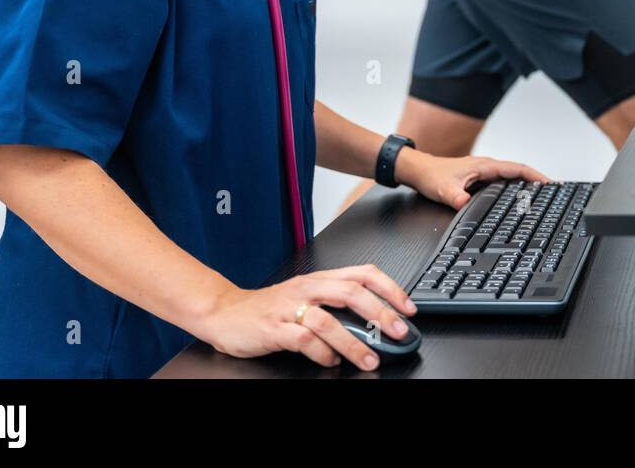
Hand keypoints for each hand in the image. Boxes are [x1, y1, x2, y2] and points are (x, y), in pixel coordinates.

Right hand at [197, 265, 416, 370]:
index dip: (390, 288)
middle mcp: (307, 288)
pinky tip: (330, 362)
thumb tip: (377, 322)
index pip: (363, 273)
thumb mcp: (307, 298)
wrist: (225, 312)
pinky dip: (322, 353)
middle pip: (351, 293)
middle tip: (398, 332)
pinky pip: (303, 340)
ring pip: (329, 320)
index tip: (408, 307)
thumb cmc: (270, 307)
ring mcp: (289, 307)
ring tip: (369, 359)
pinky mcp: (273, 328)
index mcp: (319, 278)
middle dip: (380, 313)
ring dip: (354, 342)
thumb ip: (337, 305)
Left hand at [398, 150, 550, 208]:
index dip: (535, 176)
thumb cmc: (431, 175)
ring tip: (541, 197)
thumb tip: (465, 203)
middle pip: (518, 172)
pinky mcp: (478, 179)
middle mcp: (486, 167)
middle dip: (536, 181)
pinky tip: (516, 199)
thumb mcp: (443, 189)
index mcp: (484, 166)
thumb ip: (455, 196)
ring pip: (511, 177)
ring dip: (526, 185)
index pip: (517, 168)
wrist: (418, 170)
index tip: (550, 184)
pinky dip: (513, 188)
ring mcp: (483, 173)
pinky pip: (502, 183)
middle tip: (553, 193)